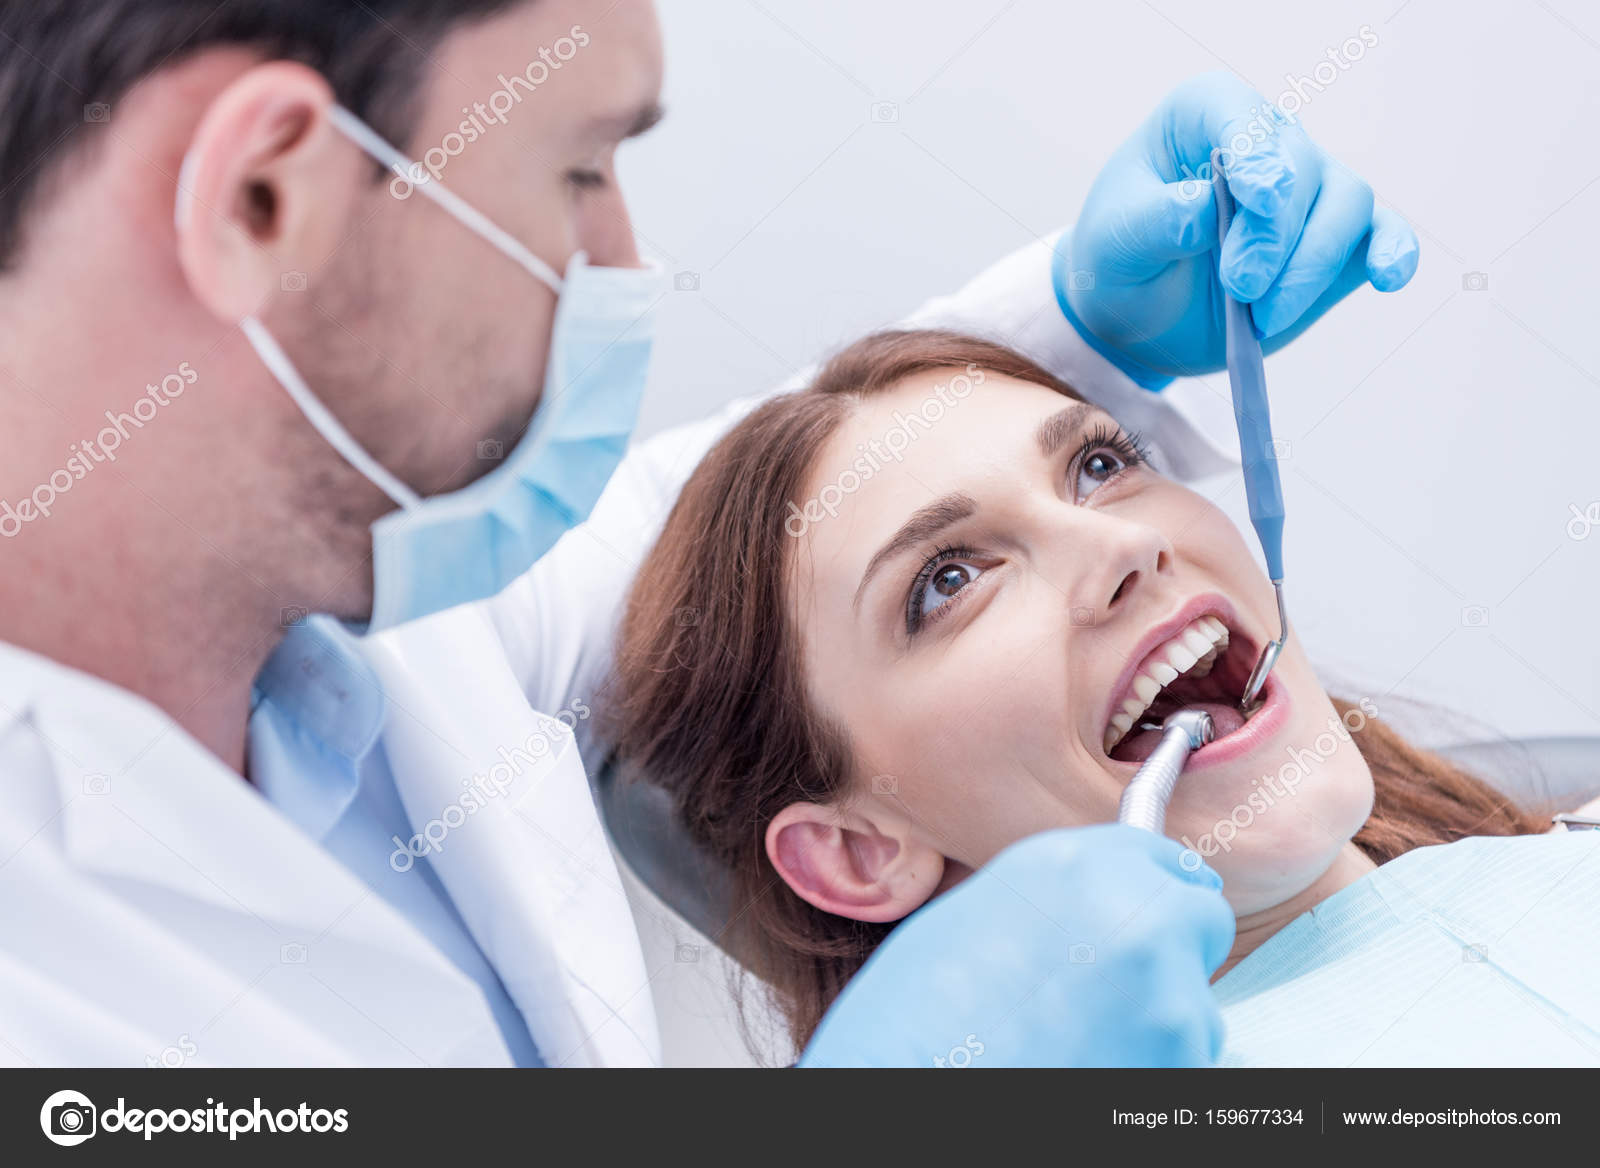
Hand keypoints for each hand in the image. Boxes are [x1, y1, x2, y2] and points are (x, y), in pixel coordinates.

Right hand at [798, 824, 1235, 1066]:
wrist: (906, 1083)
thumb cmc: (917, 1017)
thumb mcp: (974, 916)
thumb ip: (1057, 897)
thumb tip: (1099, 902)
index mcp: (1075, 864)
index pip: (1163, 858)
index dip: (1152, 890)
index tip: (1150, 913)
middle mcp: (1136, 913)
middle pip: (1199, 920)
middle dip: (1171, 949)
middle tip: (1111, 988)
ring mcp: (1170, 995)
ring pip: (1195, 1003)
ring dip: (1154, 1019)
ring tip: (1073, 1040)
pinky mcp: (1181, 1063)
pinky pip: (1185, 1059)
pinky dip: (1148, 1067)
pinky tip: (1084, 1066)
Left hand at [1058, 71, 1419, 383]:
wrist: (1139, 313)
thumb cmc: (1123, 258)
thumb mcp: (1116, 242)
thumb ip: (1157, 221)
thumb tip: (1204, 208)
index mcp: (1206, 113)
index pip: (1242, 116)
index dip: (1255, 153)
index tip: (1256, 196)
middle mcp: (1269, 140)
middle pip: (1304, 169)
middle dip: (1275, 235)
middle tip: (1238, 285)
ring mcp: (1310, 190)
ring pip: (1347, 204)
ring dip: (1311, 264)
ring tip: (1261, 316)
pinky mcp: (1337, 243)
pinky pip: (1383, 234)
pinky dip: (1393, 253)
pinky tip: (1387, 277)